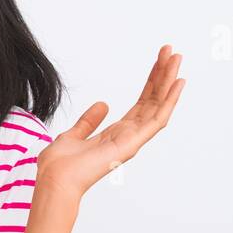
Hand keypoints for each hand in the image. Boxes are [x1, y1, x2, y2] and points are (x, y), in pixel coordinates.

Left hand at [35, 44, 185, 198]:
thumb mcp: (73, 135)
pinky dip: (169, 101)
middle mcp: (128, 136)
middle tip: (171, 53)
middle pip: (152, 101)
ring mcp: (132, 140)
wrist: (54, 180)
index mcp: (116, 134)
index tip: (158, 61)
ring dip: (169, 82)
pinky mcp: (132, 143)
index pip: (141, 103)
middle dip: (162, 76)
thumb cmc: (59, 166)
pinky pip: (157, 119)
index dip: (150, 82)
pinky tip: (177, 83)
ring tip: (177, 58)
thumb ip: (89, 121)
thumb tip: (102, 105)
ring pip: (158, 106)